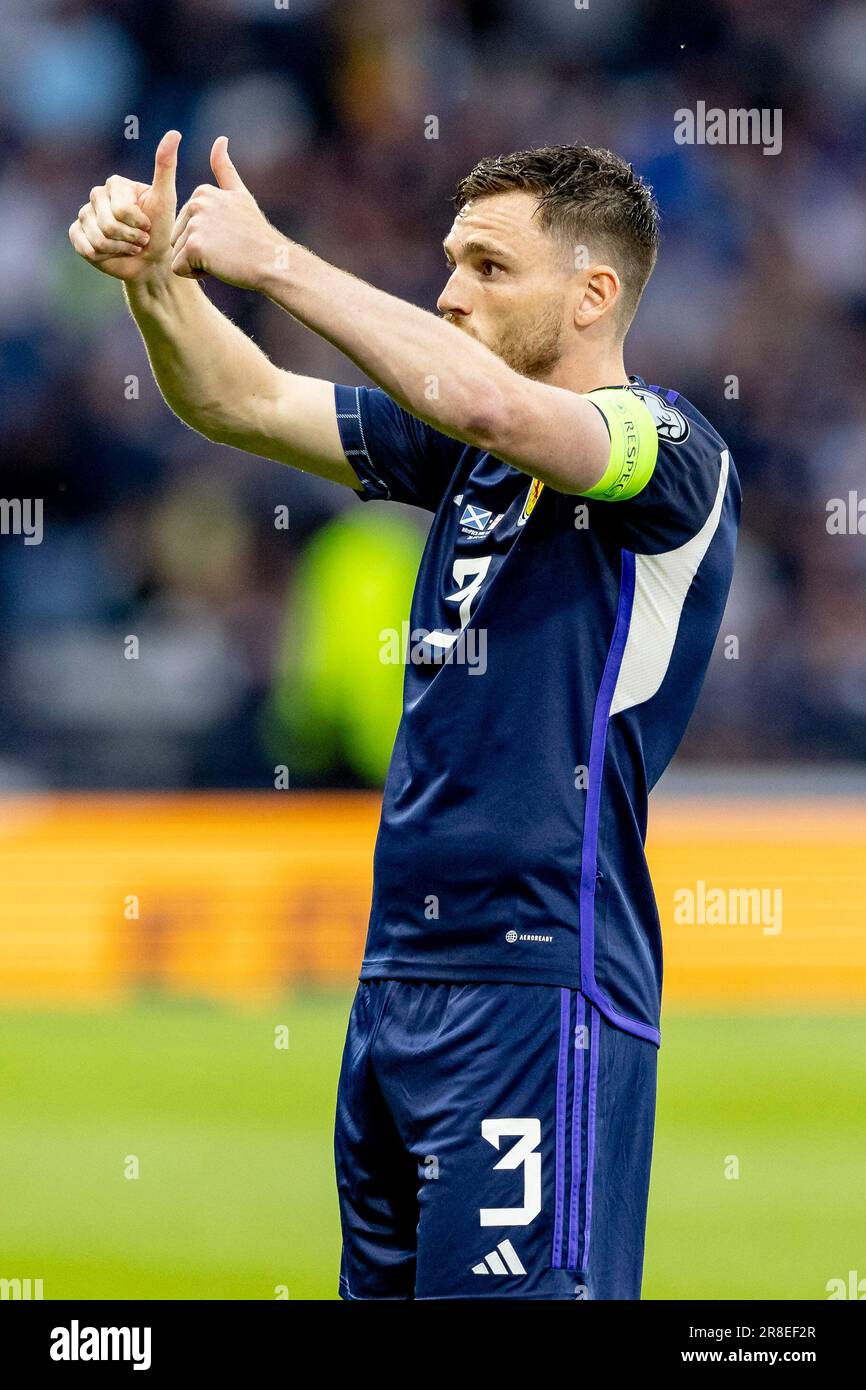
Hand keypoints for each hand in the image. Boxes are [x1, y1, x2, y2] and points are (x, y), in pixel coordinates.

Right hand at [68, 130, 181, 281]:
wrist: (151, 261)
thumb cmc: (161, 231)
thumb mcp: (166, 200)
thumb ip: (166, 167)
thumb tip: (174, 133)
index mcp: (115, 184)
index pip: (121, 210)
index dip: (138, 224)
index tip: (148, 226)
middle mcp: (97, 195)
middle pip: (108, 224)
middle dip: (129, 239)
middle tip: (141, 240)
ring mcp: (85, 214)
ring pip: (98, 238)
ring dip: (119, 249)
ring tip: (130, 247)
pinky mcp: (76, 234)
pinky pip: (85, 247)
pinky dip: (102, 256)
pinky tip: (113, 253)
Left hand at [169, 137, 286, 289]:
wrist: (272, 262)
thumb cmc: (258, 237)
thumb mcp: (241, 197)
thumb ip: (225, 169)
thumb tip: (220, 139)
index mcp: (203, 192)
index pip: (187, 225)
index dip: (206, 238)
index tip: (229, 237)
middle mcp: (197, 203)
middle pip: (178, 239)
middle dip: (198, 252)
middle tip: (226, 251)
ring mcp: (195, 224)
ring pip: (178, 254)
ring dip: (197, 264)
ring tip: (224, 258)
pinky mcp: (194, 246)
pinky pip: (179, 269)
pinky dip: (196, 274)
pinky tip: (218, 267)